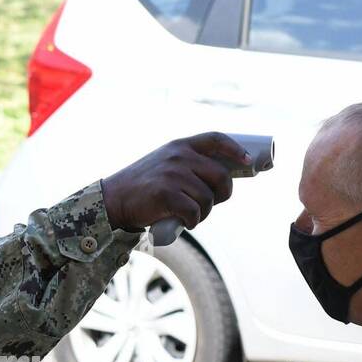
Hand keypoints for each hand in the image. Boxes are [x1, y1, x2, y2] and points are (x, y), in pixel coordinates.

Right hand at [100, 132, 249, 232]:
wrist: (114, 200)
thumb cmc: (143, 187)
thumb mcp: (165, 165)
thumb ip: (188, 165)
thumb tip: (222, 180)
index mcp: (180, 146)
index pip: (216, 139)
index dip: (236, 150)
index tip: (248, 161)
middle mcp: (178, 156)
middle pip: (221, 175)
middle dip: (223, 194)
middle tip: (213, 204)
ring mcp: (172, 174)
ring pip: (208, 198)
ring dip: (204, 212)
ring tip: (191, 215)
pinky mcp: (166, 193)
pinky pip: (194, 211)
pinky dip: (193, 221)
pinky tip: (184, 221)